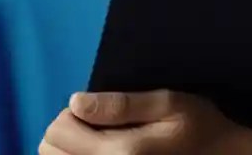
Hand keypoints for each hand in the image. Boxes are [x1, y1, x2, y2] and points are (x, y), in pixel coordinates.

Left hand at [39, 89, 248, 153]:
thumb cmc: (201, 130)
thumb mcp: (168, 105)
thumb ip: (120, 105)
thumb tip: (74, 103)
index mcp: (119, 154)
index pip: (57, 131)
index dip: (72, 114)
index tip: (97, 113)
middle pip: (50, 152)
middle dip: (67, 134)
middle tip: (98, 129)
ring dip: (72, 151)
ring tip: (100, 144)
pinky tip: (102, 154)